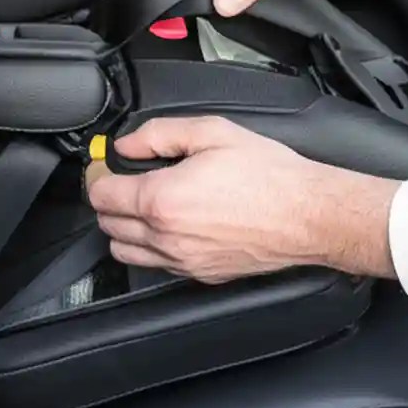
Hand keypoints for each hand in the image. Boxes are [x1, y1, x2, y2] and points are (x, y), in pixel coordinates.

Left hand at [85, 117, 401, 283]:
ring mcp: (182, 261)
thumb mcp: (212, 133)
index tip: (108, 166)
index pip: (102, 195)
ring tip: (145, 206)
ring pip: (125, 252)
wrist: (308, 215)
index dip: (100, 176)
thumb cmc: (269, 175)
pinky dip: (151, 249)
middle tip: (126, 181)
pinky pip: (156, 266)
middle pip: (108, 225)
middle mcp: (166, 237)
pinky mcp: (200, 275)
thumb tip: (126, 144)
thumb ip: (159, 134)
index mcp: (162, 199)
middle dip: (110, 201)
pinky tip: (170, 227)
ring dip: (125, 229)